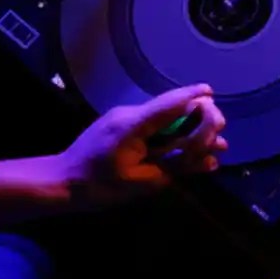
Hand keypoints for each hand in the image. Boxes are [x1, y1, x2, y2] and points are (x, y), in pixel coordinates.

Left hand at [59, 84, 227, 206]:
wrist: (61, 182)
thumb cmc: (98, 185)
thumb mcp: (142, 182)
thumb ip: (177, 167)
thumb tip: (211, 161)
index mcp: (133, 125)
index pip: (170, 104)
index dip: (193, 96)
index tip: (212, 93)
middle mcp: (130, 115)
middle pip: (173, 108)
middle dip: (199, 121)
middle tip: (218, 141)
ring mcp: (124, 119)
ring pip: (165, 117)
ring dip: (189, 130)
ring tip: (212, 148)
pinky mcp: (121, 127)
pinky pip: (154, 125)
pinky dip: (173, 135)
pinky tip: (186, 150)